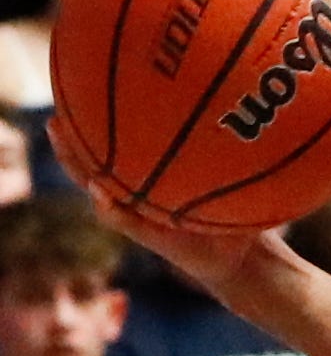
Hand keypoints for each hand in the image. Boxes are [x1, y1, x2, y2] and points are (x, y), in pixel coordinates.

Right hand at [50, 117, 279, 293]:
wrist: (241, 256)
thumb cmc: (237, 210)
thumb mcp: (230, 174)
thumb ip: (226, 150)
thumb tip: (249, 102)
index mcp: (149, 182)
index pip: (116, 151)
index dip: (95, 130)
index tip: (78, 99)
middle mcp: (137, 198)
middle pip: (93, 168)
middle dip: (71, 145)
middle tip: (55, 119)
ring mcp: (139, 217)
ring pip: (98, 193)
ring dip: (79, 172)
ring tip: (64, 148)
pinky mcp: (150, 237)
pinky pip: (124, 221)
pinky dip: (111, 208)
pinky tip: (100, 194)